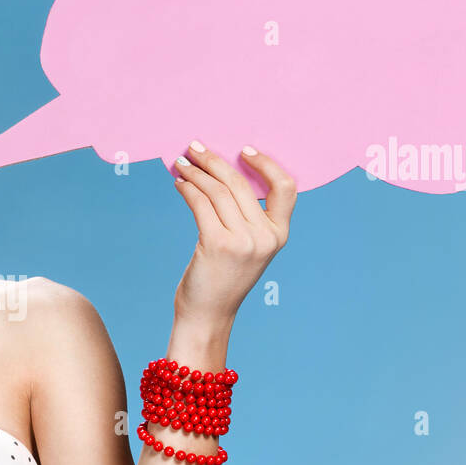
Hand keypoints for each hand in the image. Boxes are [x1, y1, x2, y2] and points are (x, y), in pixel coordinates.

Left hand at [170, 142, 296, 324]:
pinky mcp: (218, 244)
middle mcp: (266, 236)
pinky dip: (188, 189)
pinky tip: (179, 184)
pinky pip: (201, 204)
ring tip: (181, 164)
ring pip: (218, 191)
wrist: (208, 316)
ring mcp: (244, 241)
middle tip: (194, 148)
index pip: (285, 188)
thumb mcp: (247, 249)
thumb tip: (220, 175)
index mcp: (279, 235)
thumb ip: (246, 220)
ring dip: (196, 173)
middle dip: (214, 161)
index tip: (243, 150)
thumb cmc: (222, 280)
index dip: (266, 164)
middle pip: (241, 184)